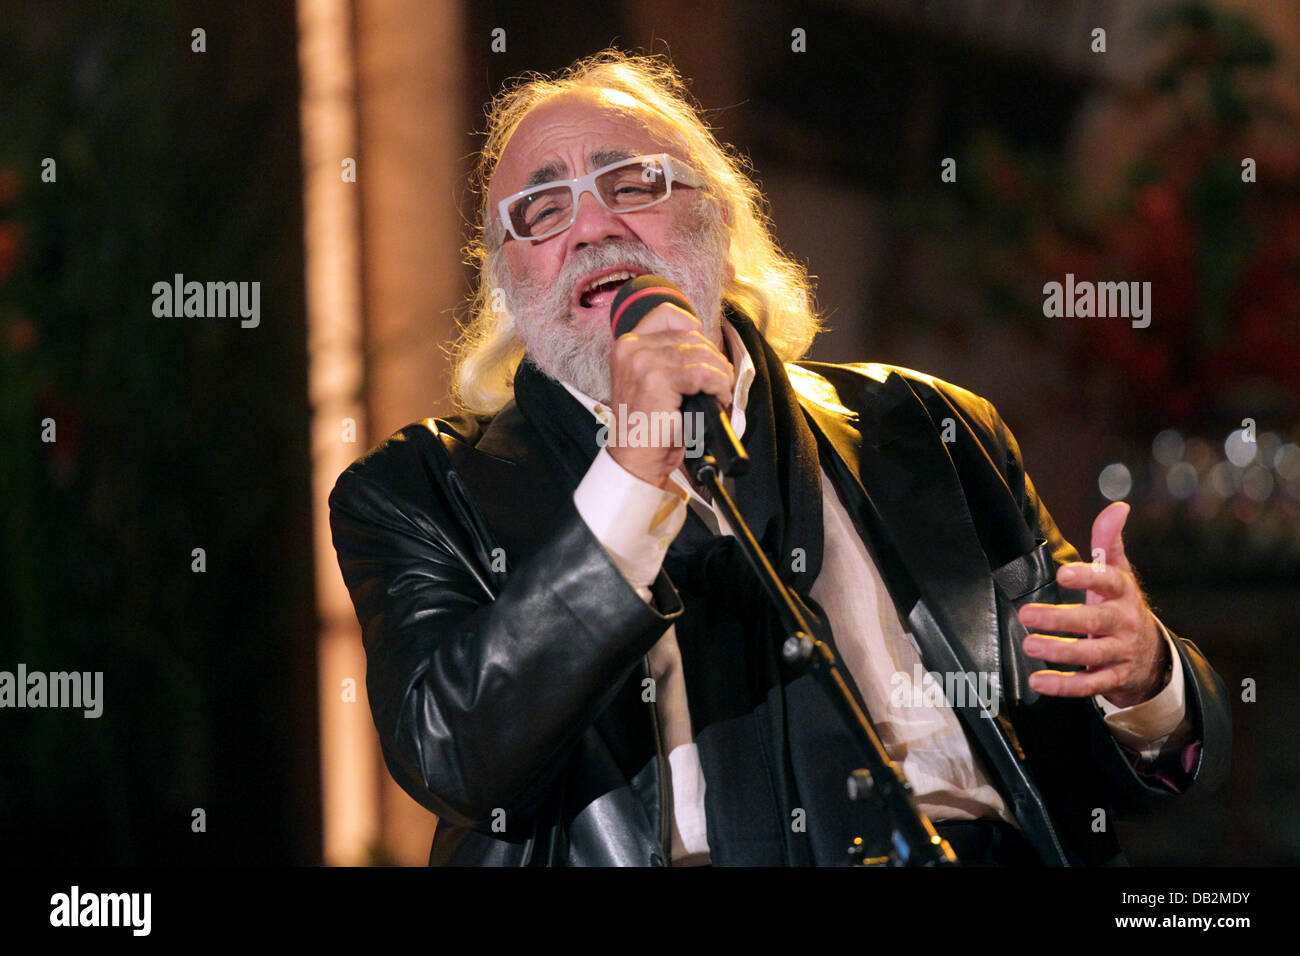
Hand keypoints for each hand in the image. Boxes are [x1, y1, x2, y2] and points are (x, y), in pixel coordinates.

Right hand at [606, 303, 733, 487]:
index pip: (667, 314)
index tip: (703, 352)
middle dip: (713, 359)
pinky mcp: (658, 380)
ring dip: (720, 374)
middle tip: (719, 382)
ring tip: (719, 392)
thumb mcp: (651, 381)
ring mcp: (643, 362)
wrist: (635, 458)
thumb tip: (705, 343)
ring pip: (701, 354)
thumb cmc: (647, 426)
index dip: (692, 328)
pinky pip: (704, 373)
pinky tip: (718, 398)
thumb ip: (668, 356)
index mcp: (627, 345)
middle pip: (691, 336)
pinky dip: (719, 385)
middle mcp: (632, 348)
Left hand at [1017, 502, 1169, 707]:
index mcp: (1122, 593)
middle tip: (1027, 615)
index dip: (1088, 576)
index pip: (1109, 581)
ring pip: (1092, 655)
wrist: (1150, 653)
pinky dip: (1065, 686)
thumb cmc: (1120, 605)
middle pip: (1095, 622)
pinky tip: (1039, 682)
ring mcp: (1119, 653)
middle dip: (1062, 620)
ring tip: (1031, 646)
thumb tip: (1118, 507)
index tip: (1063, 572)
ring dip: (1060, 652)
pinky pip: (1089, 685)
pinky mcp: (1112, 679)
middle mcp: (1123, 623)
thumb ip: (1108, 541)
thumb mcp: (1118, 572)